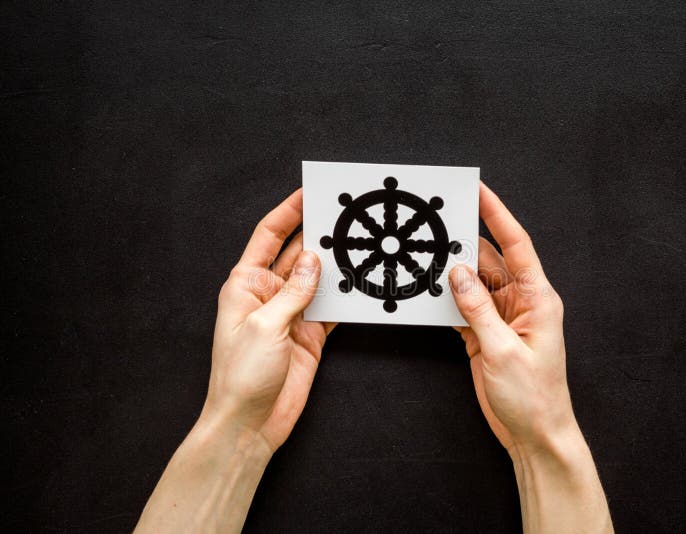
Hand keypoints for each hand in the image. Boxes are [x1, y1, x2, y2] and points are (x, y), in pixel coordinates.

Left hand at [202, 188, 333, 454]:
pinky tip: (360, 283)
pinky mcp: (310, 334)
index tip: (308, 193)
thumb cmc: (240, 376)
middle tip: (343, 214)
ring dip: (335, 263)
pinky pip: (331, 306)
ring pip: (318, 278)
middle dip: (317, 233)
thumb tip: (314, 259)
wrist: (250, 422)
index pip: (268, 236)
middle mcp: (269, 294)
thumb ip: (294, 292)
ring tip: (358, 242)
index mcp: (247, 284)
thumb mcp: (265, 326)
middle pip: (296, 252)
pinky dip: (345, 295)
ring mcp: (291, 313)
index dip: (287, 212)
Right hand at [449, 182, 574, 451]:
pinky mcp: (485, 335)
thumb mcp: (504, 350)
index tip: (479, 190)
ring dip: (452, 272)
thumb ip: (478, 310)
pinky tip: (429, 292)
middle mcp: (520, 302)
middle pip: (490, 260)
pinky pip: (463, 307)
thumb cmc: (534, 397)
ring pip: (473, 283)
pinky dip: (446, 300)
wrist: (535, 435)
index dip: (497, 215)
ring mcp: (501, 318)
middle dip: (464, 241)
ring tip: (427, 254)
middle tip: (438, 222)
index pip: (517, 245)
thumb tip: (457, 274)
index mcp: (537, 298)